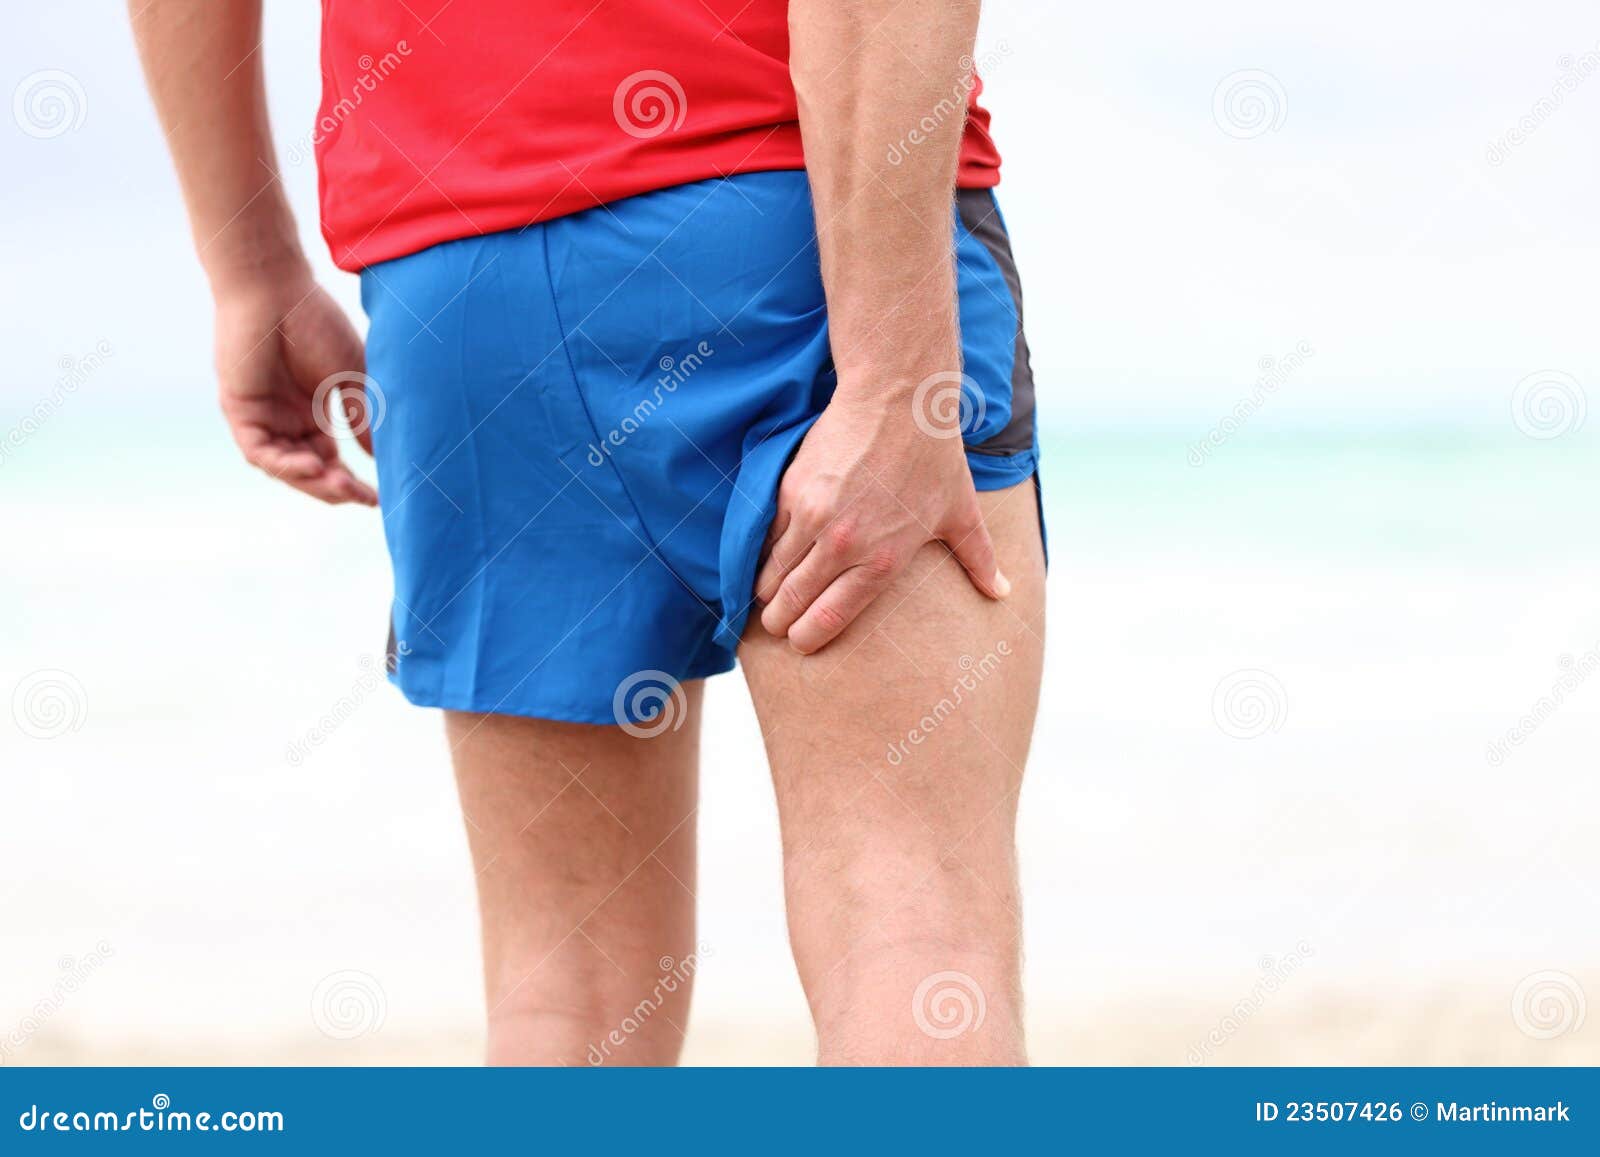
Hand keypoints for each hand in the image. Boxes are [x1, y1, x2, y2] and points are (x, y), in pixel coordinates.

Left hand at [212, 273, 376, 504]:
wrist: (275, 288)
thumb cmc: (316, 322)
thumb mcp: (350, 378)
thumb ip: (362, 419)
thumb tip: (380, 459)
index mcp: (311, 414)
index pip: (331, 461)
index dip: (354, 482)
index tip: (379, 498)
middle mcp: (286, 421)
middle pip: (309, 470)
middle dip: (335, 489)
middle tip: (362, 499)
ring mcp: (262, 418)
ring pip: (285, 467)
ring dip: (312, 481)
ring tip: (341, 487)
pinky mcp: (240, 412)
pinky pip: (260, 452)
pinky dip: (285, 464)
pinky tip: (312, 466)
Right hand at [754, 381, 1009, 653]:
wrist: (898, 401)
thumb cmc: (933, 458)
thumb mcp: (960, 513)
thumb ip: (978, 559)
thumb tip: (1003, 592)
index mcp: (882, 561)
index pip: (829, 618)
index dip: (808, 638)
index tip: (801, 645)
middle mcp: (843, 545)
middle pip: (794, 602)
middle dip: (781, 621)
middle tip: (778, 626)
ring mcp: (812, 517)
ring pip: (773, 572)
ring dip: (767, 591)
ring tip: (767, 600)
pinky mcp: (791, 491)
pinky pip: (767, 537)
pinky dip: (763, 553)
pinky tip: (766, 562)